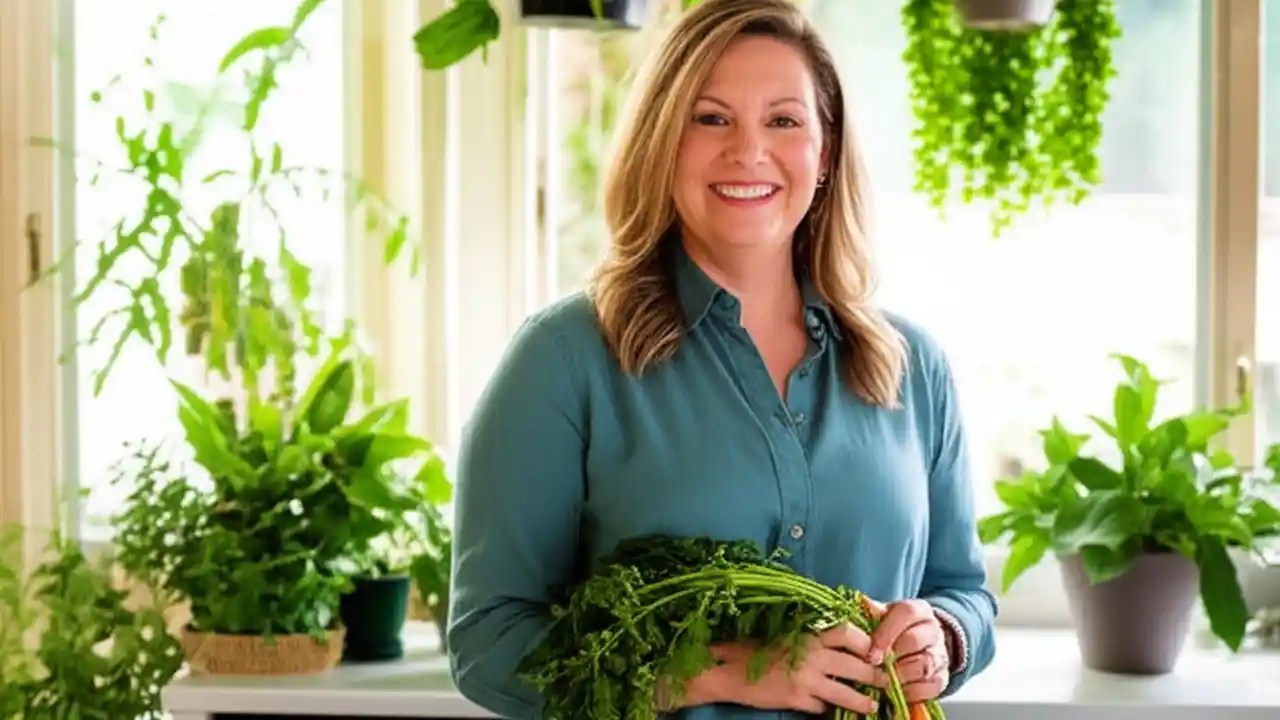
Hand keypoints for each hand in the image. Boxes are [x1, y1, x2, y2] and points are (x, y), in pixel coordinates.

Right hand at [694, 622, 890, 715]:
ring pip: (846, 693)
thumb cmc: (755, 648)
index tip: (875, 650)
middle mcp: (811, 655)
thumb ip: (811, 636)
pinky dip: (828, 707)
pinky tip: (832, 708)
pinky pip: (823, 707)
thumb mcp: (785, 633)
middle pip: (855, 665)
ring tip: (872, 705)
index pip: (848, 633)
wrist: (729, 671)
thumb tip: (842, 639)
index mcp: (808, 633)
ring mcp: (805, 679)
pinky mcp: (797, 700)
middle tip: (885, 680)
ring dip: (863, 700)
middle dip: (874, 675)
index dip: (866, 642)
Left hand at [863, 597, 950, 702]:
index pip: (906, 613)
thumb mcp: (884, 617)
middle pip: (914, 641)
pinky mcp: (943, 677)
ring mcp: (940, 654)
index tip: (870, 652)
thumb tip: (860, 605)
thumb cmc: (895, 631)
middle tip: (875, 667)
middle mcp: (933, 630)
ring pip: (923, 665)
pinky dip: (912, 691)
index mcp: (919, 610)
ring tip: (884, 680)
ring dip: (900, 675)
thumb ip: (872, 613)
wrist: (921, 647)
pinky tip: (898, 690)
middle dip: (891, 657)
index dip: (886, 633)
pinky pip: (930, 687)